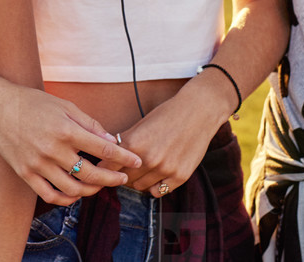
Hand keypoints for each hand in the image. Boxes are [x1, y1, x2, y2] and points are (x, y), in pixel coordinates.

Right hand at [0, 73, 141, 204]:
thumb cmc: (33, 103)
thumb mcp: (64, 106)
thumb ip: (88, 123)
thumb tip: (110, 140)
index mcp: (65, 129)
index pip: (103, 149)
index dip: (123, 157)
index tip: (136, 161)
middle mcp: (53, 150)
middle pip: (91, 173)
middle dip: (112, 178)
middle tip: (122, 178)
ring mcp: (38, 164)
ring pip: (73, 189)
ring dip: (92, 190)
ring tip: (100, 185)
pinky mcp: (26, 174)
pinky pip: (51, 195)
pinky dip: (67, 199)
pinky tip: (76, 193)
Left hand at [116, 79, 229, 196]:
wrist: (198, 112)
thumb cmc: (167, 115)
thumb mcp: (140, 125)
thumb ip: (124, 142)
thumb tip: (106, 156)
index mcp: (133, 144)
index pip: (108, 167)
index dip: (106, 167)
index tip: (107, 167)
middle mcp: (148, 159)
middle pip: (123, 179)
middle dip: (122, 174)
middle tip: (126, 167)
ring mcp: (165, 170)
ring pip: (139, 187)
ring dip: (138, 180)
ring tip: (143, 169)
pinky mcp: (180, 177)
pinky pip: (159, 192)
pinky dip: (155, 186)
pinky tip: (157, 175)